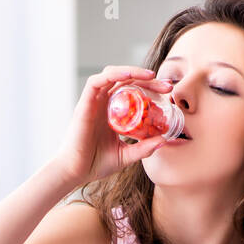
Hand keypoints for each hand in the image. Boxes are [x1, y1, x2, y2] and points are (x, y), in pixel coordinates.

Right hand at [50, 64, 174, 188]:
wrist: (75, 172)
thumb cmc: (96, 164)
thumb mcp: (126, 155)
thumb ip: (144, 148)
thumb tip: (164, 140)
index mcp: (113, 112)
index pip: (133, 91)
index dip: (151, 87)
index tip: (168, 92)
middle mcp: (103, 103)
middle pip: (126, 80)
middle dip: (148, 78)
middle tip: (167, 85)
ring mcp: (93, 102)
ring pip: (112, 74)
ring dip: (132, 71)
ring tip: (151, 75)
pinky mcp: (84, 103)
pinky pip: (96, 82)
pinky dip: (112, 74)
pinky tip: (128, 75)